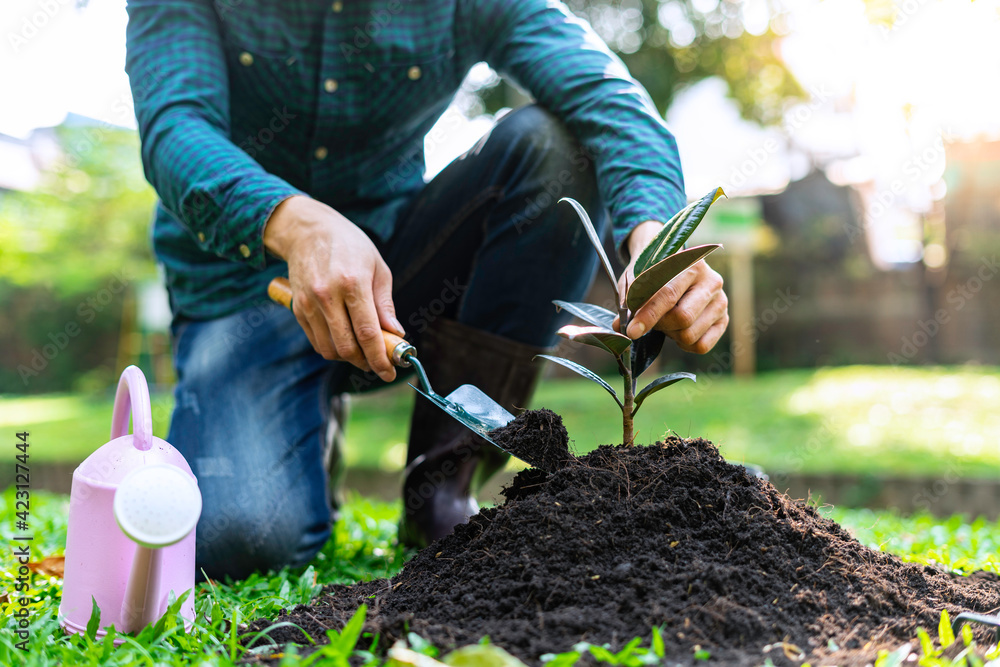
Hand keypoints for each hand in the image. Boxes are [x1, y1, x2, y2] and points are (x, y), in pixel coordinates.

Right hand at [263, 195, 403, 380]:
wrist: (308, 230)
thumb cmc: (350, 246)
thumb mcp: (377, 267)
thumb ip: (385, 304)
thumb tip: (396, 334)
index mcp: (352, 283)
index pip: (367, 333)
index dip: (380, 358)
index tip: (390, 371)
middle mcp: (327, 295)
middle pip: (347, 347)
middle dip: (366, 362)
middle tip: (379, 362)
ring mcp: (309, 303)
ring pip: (330, 349)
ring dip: (349, 358)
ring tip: (363, 352)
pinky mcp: (297, 309)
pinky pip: (316, 341)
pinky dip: (333, 349)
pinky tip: (346, 341)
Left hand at [614, 220, 728, 353]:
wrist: (675, 268)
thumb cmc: (652, 274)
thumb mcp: (637, 279)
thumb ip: (629, 300)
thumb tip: (621, 327)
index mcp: (690, 263)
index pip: (668, 294)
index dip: (648, 315)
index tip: (632, 331)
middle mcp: (711, 280)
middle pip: (683, 317)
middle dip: (660, 325)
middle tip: (651, 322)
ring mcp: (720, 300)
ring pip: (690, 334)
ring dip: (671, 335)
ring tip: (667, 322)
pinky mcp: (724, 319)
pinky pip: (702, 345)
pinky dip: (685, 345)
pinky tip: (678, 331)